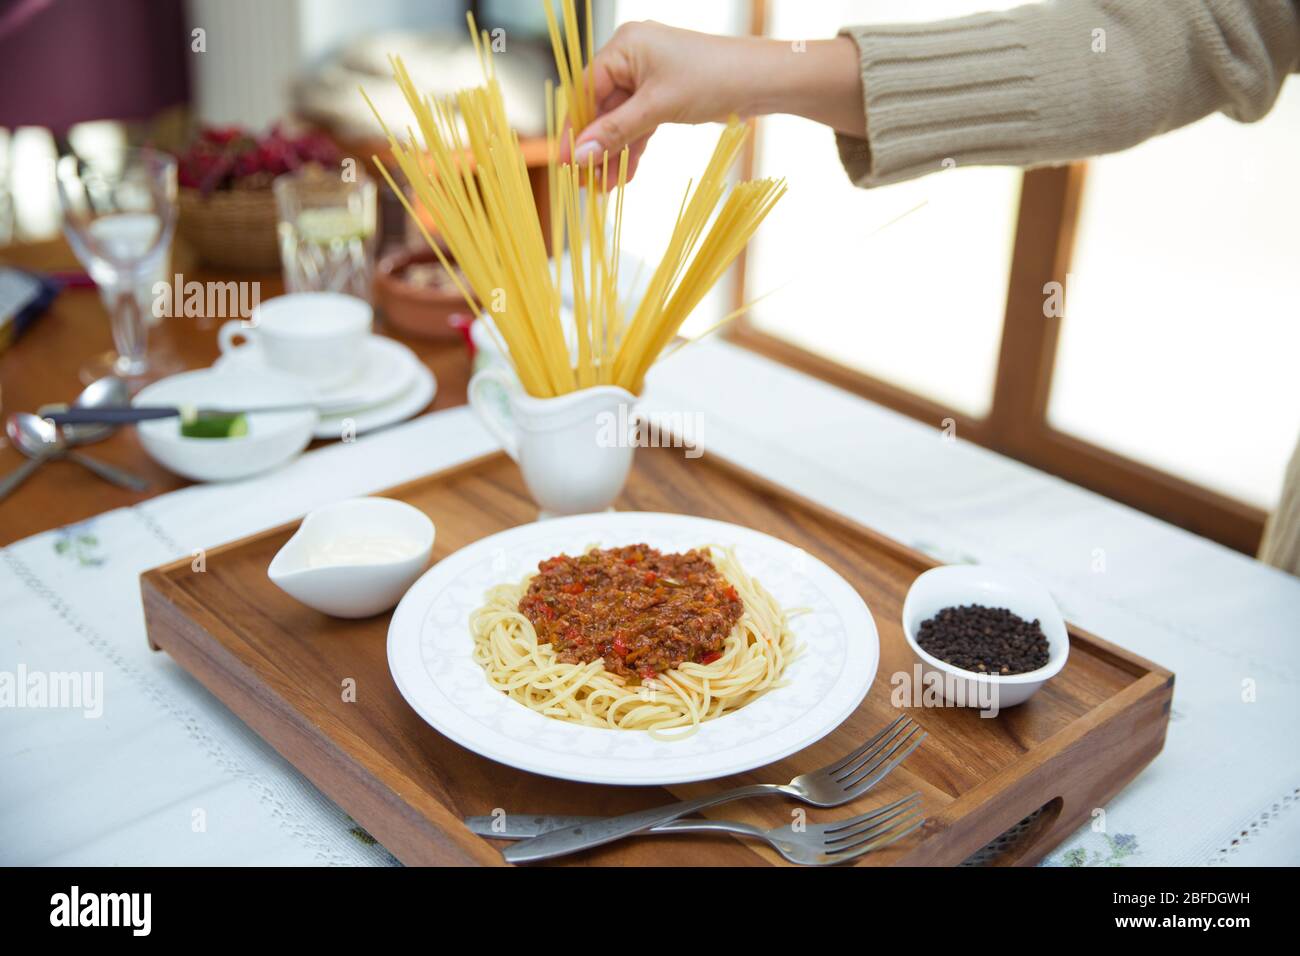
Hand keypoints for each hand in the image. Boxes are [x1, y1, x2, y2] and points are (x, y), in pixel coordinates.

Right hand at [568, 22, 865, 180]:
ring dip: (613, 153)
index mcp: (624, 46)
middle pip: (601, 108)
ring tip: (603, 187)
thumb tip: (580, 156)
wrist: (759, 80)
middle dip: (595, 146)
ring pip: (620, 121)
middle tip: (584, 182)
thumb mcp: (657, 108)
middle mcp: (632, 57)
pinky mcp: (664, 96)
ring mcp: (648, 77)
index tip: (565, 161)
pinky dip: (633, 148)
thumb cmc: (710, 79)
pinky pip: (639, 124)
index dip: (574, 127)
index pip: (585, 89)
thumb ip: (616, 132)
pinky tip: (624, 176)